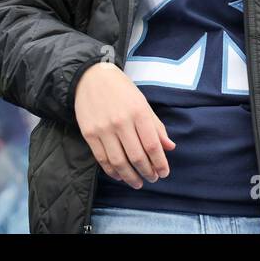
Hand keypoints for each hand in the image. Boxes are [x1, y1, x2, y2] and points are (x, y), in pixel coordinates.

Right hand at [75, 62, 175, 188]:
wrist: (91, 77)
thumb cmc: (122, 90)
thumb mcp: (143, 103)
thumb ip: (156, 126)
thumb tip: (170, 147)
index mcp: (139, 112)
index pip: (152, 145)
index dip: (160, 163)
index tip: (164, 173)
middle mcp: (121, 122)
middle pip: (136, 156)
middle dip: (147, 172)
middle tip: (153, 179)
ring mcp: (103, 129)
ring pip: (119, 162)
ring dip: (130, 177)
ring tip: (137, 182)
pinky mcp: (89, 134)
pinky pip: (102, 159)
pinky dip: (112, 171)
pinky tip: (120, 176)